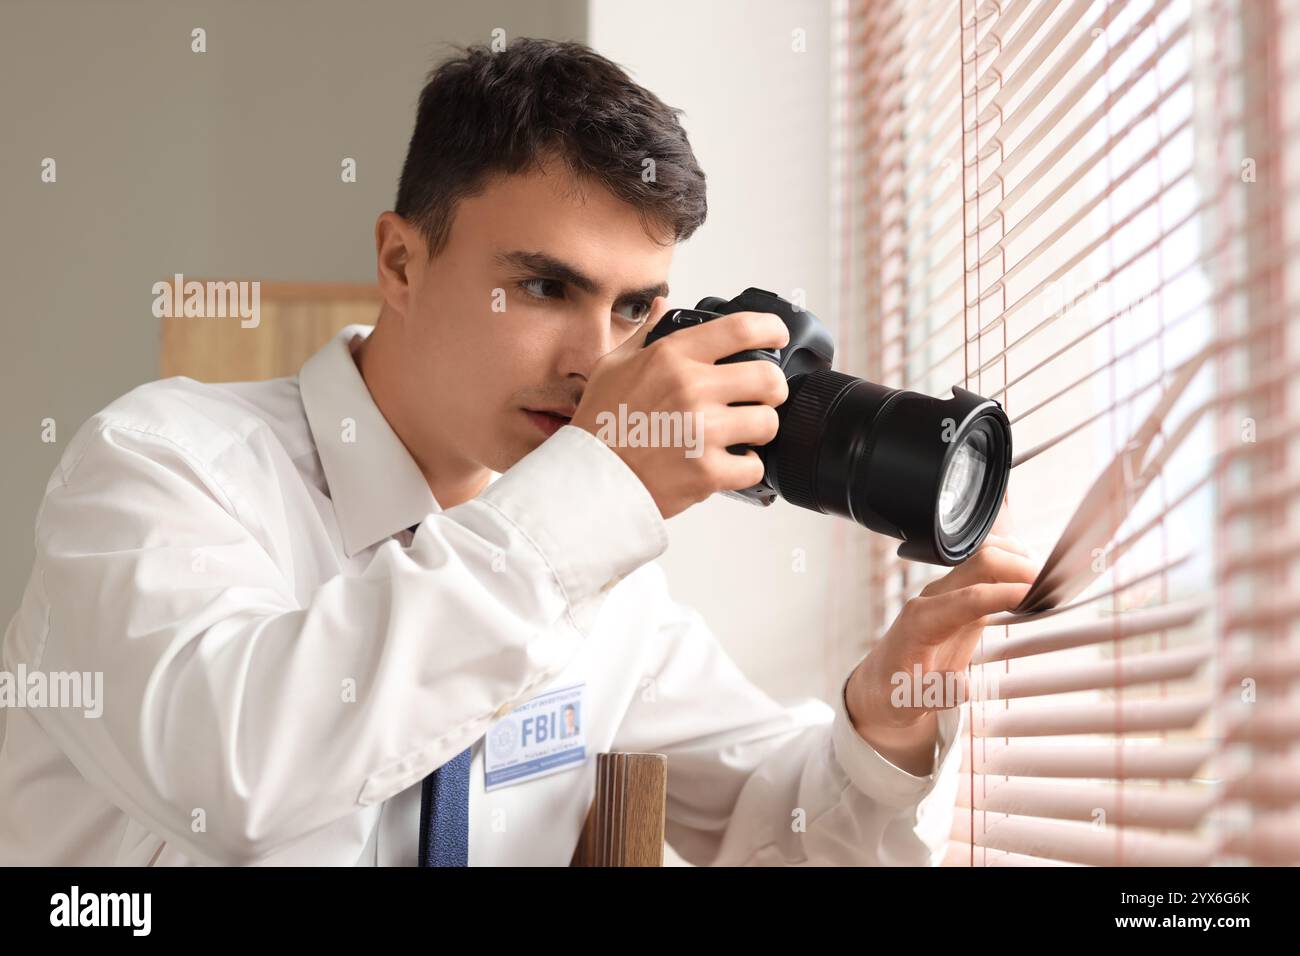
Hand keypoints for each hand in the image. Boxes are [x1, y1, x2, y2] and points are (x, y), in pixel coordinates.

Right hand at [569, 300, 789, 519]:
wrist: (587, 480)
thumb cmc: (600, 424)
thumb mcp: (613, 366)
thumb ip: (647, 335)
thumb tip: (662, 306)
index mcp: (671, 357)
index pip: (741, 328)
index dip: (771, 329)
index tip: (777, 336)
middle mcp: (690, 389)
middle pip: (768, 377)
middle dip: (772, 389)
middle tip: (761, 398)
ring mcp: (700, 432)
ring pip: (767, 423)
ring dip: (759, 430)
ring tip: (741, 435)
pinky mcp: (706, 472)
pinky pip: (754, 467)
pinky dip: (745, 468)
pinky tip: (727, 464)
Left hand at [844, 532, 1040, 774]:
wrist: (880, 686)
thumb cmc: (893, 693)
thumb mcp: (908, 703)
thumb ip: (935, 694)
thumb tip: (960, 685)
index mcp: (921, 621)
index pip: (969, 596)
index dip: (1004, 593)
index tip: (1037, 595)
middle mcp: (933, 599)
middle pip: (981, 563)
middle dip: (1018, 567)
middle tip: (1054, 586)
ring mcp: (947, 595)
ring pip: (985, 558)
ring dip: (1018, 561)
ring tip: (1050, 580)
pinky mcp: (960, 600)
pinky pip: (988, 572)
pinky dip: (1013, 569)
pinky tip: (1034, 582)